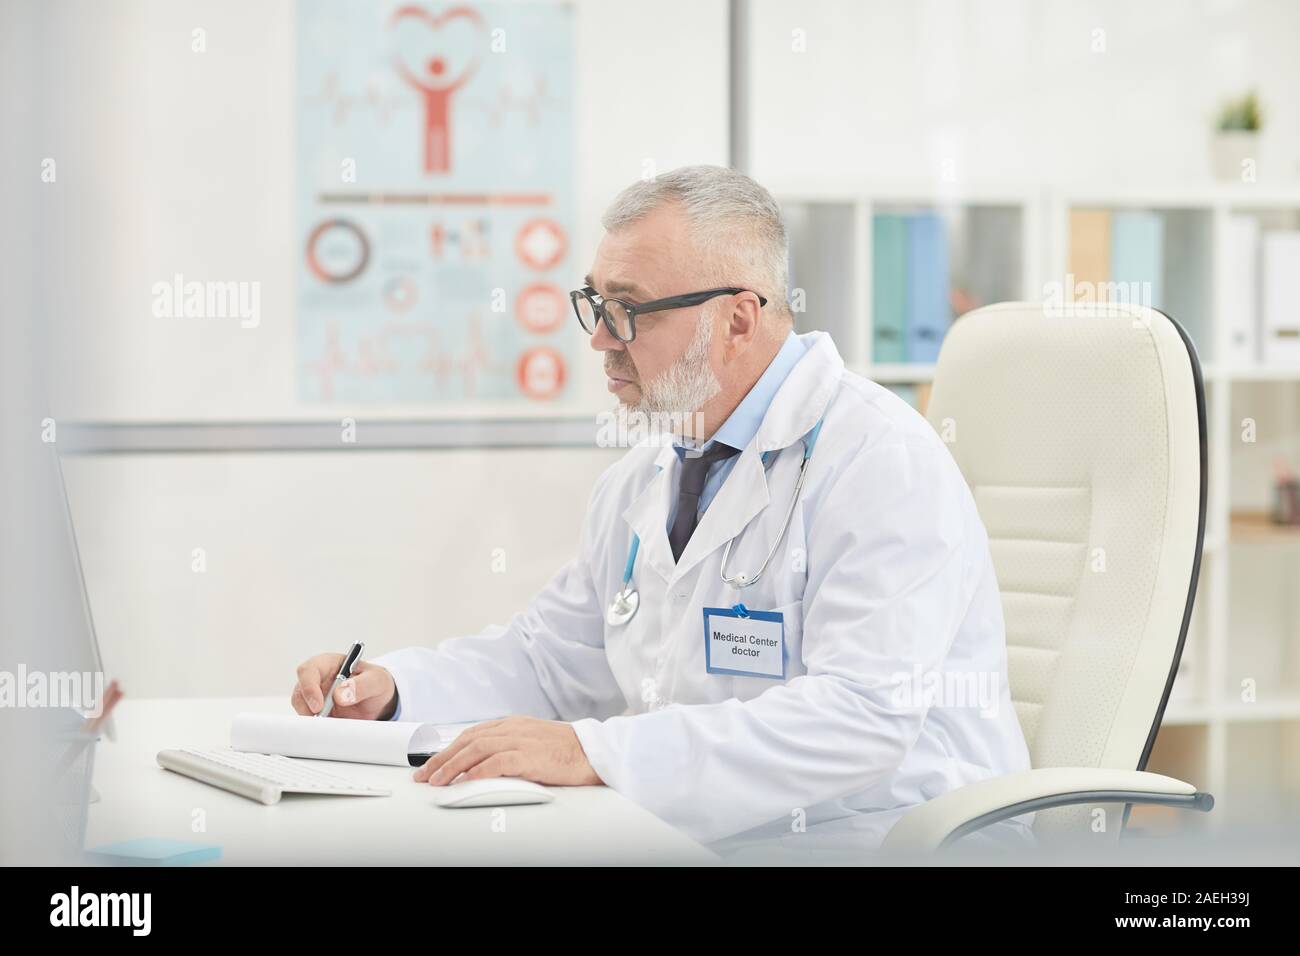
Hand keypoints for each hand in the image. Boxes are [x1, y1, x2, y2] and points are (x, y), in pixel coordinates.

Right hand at [291, 653, 396, 719]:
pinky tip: (331, 731)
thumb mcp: (377, 680)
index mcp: (329, 664)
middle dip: (307, 709)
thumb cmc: (376, 683)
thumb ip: (362, 685)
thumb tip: (340, 695)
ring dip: (312, 720)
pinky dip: (317, 729)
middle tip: (323, 721)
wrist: (379, 701)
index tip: (318, 705)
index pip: (309, 670)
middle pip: (300, 693)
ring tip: (332, 726)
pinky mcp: (317, 714)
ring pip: (302, 710)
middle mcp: (318, 680)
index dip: (309, 687)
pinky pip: (310, 722)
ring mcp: (315, 698)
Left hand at [414, 716, 602, 786]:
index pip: (471, 734)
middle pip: (467, 740)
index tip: (431, 765)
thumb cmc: (566, 752)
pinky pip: (497, 762)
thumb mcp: (532, 744)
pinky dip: (477, 771)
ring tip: (437, 781)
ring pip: (476, 749)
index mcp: (512, 724)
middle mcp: (512, 728)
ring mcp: (520, 739)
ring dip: (452, 766)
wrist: (593, 751)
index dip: (448, 749)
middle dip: (441, 758)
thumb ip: (510, 749)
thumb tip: (484, 766)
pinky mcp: (529, 755)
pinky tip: (465, 781)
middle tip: (423, 776)